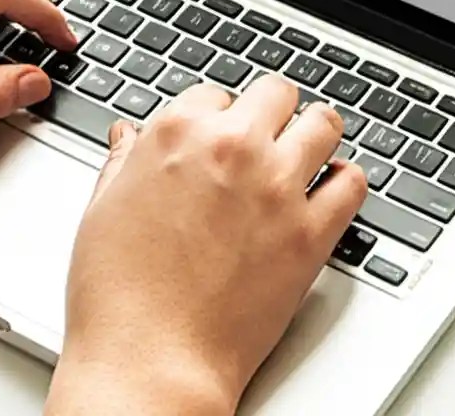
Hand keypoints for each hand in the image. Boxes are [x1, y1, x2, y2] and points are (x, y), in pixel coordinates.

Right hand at [45, 77, 367, 414]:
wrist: (151, 361)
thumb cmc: (119, 297)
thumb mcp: (102, 212)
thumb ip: (125, 163)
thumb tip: (129, 137)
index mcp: (177, 134)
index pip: (215, 93)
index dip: (218, 116)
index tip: (221, 135)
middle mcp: (233, 148)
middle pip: (276, 94)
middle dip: (271, 113)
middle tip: (267, 138)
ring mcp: (277, 187)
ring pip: (323, 124)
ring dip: (315, 136)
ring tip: (307, 153)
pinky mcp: (311, 232)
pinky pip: (352, 183)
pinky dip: (346, 183)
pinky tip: (331, 191)